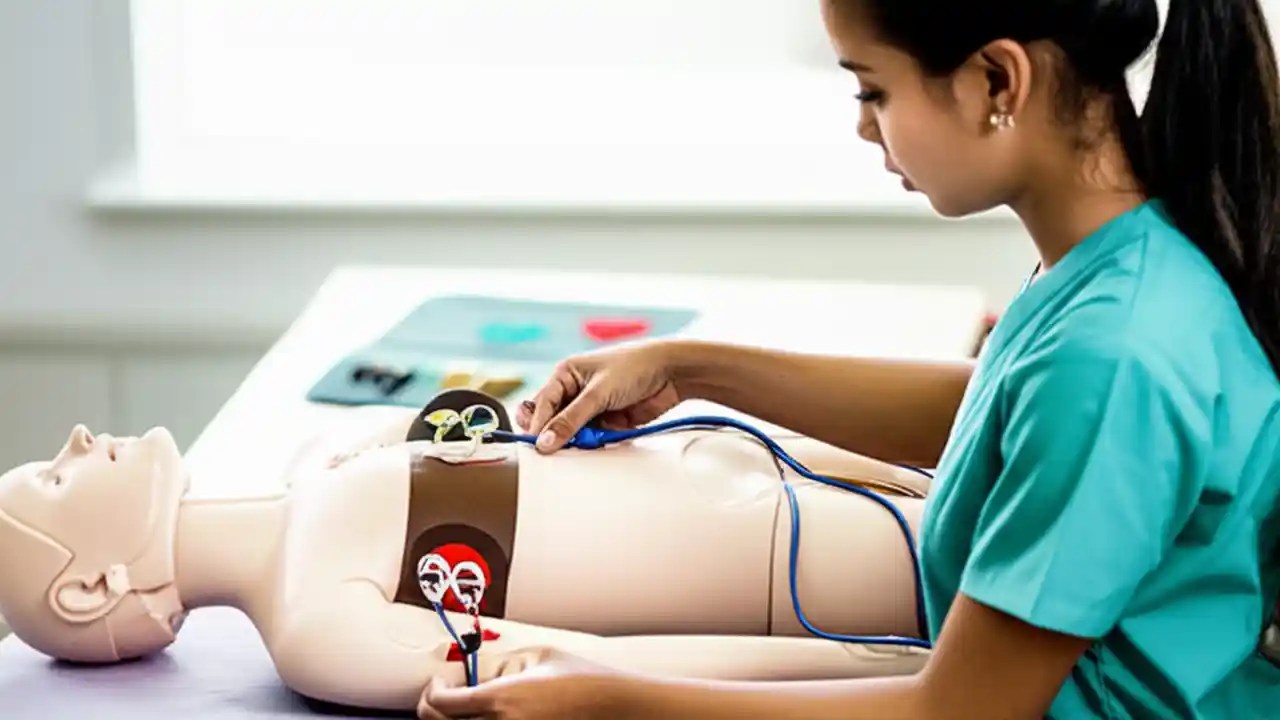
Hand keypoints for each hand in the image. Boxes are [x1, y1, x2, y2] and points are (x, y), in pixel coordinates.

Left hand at [417, 647, 626, 719]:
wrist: (615, 706)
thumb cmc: (582, 679)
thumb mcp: (539, 656)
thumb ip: (503, 664)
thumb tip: (477, 672)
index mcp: (502, 699)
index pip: (440, 704)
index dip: (432, 692)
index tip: (440, 684)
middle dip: (435, 709)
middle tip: (444, 697)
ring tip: (469, 707)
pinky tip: (490, 716)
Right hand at [519, 340, 688, 452]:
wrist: (673, 373)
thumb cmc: (635, 366)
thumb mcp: (598, 393)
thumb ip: (571, 420)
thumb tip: (544, 441)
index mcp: (566, 374)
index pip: (542, 404)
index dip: (538, 425)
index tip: (537, 445)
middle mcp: (575, 390)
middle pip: (552, 420)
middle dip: (554, 434)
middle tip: (554, 449)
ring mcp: (591, 408)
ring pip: (571, 432)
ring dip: (574, 441)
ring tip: (582, 443)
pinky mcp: (606, 422)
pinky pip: (591, 438)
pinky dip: (591, 444)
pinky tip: (596, 443)